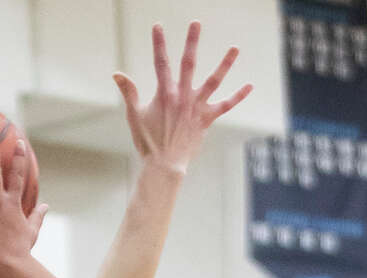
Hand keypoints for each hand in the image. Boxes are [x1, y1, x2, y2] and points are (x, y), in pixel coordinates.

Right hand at [114, 26, 251, 173]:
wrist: (164, 165)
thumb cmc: (148, 142)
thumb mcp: (134, 116)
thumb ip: (129, 92)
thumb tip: (116, 74)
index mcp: (164, 94)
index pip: (160, 63)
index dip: (158, 44)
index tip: (158, 26)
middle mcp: (182, 97)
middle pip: (188, 64)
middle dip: (191, 42)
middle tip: (196, 23)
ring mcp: (196, 107)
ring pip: (213, 81)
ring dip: (225, 64)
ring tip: (235, 48)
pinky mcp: (206, 119)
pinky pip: (225, 106)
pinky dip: (238, 96)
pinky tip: (250, 85)